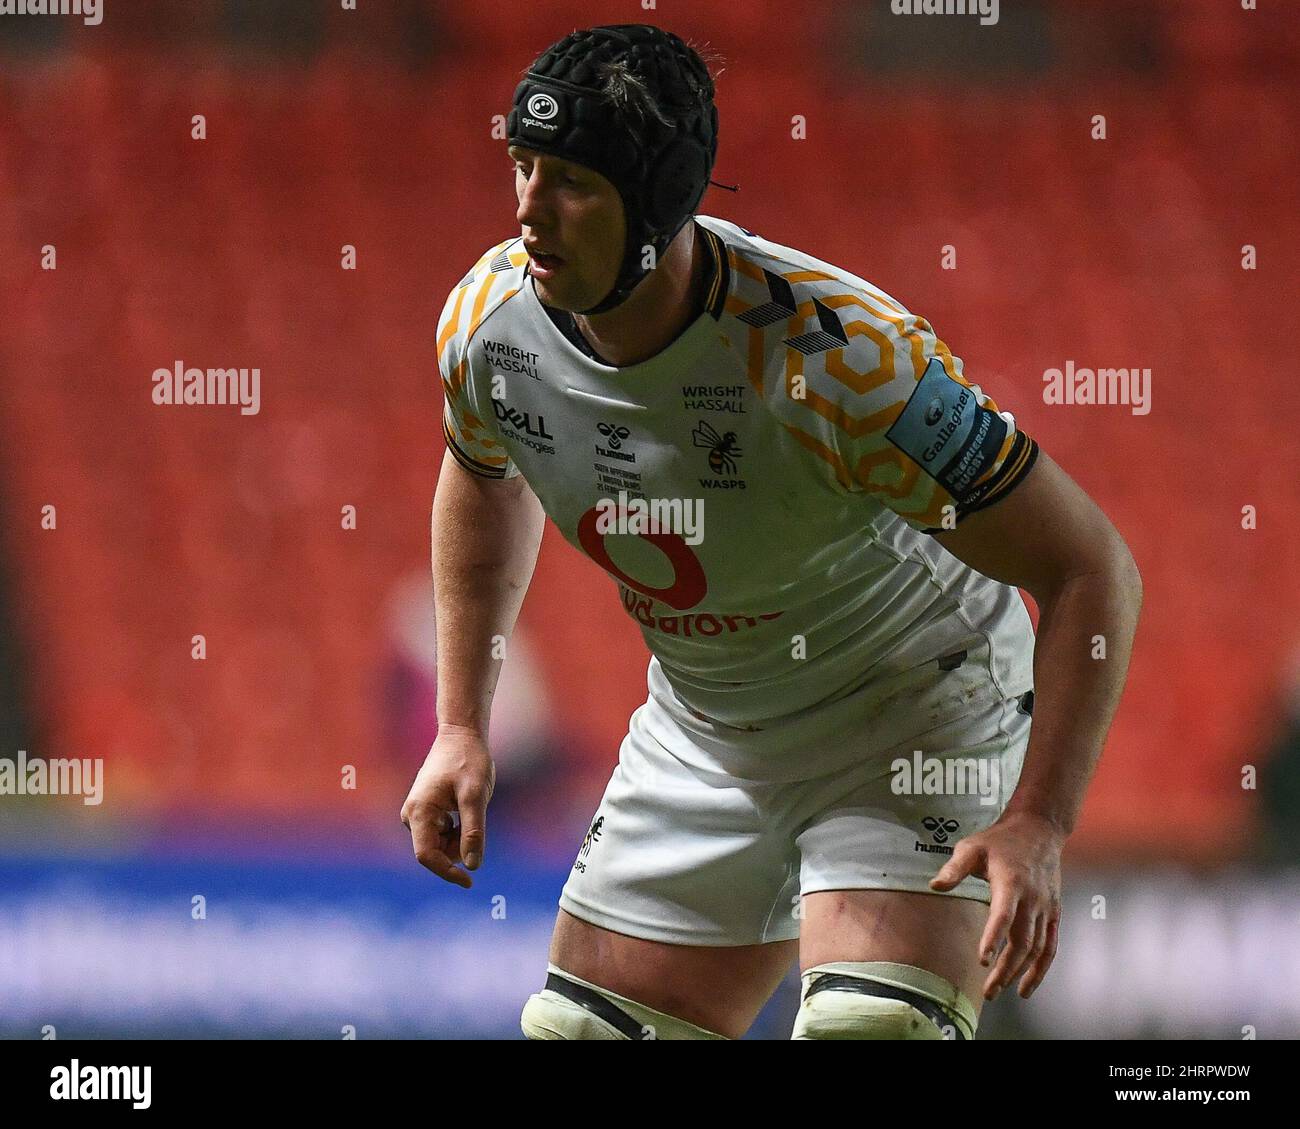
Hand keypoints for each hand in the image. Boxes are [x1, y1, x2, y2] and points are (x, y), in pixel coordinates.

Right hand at [400, 726, 495, 888]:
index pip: (427, 856)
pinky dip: (457, 830)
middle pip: (435, 852)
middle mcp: (411, 815)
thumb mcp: (476, 795)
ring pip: (439, 845)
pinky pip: (441, 834)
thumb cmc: (468, 761)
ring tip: (471, 808)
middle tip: (478, 820)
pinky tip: (465, 807)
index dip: (447, 872)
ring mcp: (416, 814)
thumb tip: (472, 865)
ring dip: (459, 839)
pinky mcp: (424, 812)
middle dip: (458, 848)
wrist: (460, 736)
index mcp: (418, 812)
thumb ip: (473, 831)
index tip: (470, 881)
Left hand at [928, 810, 1063, 1000]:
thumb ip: (954, 868)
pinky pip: (1051, 946)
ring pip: (1037, 948)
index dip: (993, 938)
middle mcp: (1032, 898)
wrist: (1039, 830)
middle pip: (1021, 940)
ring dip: (1020, 973)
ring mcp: (1046, 908)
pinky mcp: (1054, 913)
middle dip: (1005, 968)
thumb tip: (934, 886)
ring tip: (1000, 991)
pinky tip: (1027, 987)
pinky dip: (1041, 969)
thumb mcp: (972, 847)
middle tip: (987, 990)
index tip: (982, 960)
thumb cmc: (1000, 840)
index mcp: (1011, 882)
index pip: (1003, 915)